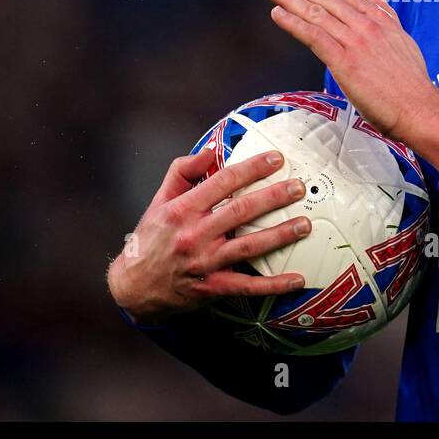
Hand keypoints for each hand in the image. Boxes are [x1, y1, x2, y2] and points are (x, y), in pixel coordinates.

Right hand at [107, 146, 311, 325]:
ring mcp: (205, 263)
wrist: (134, 287)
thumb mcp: (160, 201)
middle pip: (241, 211)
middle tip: (299, 188)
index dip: (252, 168)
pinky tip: (298, 279)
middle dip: (274, 197)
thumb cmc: (151, 239)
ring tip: (305, 225)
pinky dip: (274, 285)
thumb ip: (183, 171)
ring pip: (249, 247)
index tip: (276, 159)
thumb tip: (210, 150)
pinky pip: (248, 286)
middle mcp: (194, 234)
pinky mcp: (212, 288)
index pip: (223, 181)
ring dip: (280, 235)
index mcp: (183, 209)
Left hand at [260, 0, 438, 169]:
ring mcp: (355, 42)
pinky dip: (294, 23)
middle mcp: (365, 25)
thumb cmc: (411, 82)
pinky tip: (277, 13)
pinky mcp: (346, 62)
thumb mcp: (402, 39)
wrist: (419, 108)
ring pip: (316, 12)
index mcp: (377, 19)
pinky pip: (315, 37)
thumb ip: (387, 15)